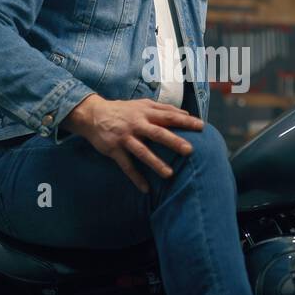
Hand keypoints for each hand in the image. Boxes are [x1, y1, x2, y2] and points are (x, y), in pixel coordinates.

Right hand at [63, 95, 204, 192]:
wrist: (93, 115)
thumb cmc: (123, 110)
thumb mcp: (142, 104)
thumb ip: (163, 108)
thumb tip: (186, 114)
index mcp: (145, 113)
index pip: (168, 116)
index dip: (185, 121)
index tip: (201, 127)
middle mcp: (136, 124)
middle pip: (157, 133)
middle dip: (173, 141)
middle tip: (189, 150)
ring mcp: (125, 138)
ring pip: (142, 151)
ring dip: (156, 163)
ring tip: (169, 174)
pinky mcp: (114, 150)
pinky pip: (126, 165)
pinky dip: (136, 177)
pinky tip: (145, 189)